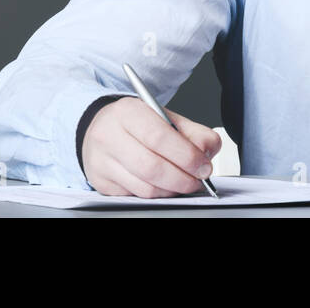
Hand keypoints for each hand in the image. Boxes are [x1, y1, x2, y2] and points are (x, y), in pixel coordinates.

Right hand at [82, 97, 222, 196]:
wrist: (102, 128)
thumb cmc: (137, 123)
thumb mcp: (164, 116)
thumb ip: (192, 131)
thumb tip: (208, 152)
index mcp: (127, 112)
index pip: (159, 137)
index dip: (186, 155)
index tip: (203, 165)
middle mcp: (109, 136)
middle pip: (151, 167)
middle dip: (182, 178)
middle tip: (198, 180)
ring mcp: (101, 162)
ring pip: (145, 187)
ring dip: (172, 190)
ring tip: (185, 182)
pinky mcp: (101, 183)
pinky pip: (136, 196)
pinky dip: (157, 194)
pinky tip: (166, 185)